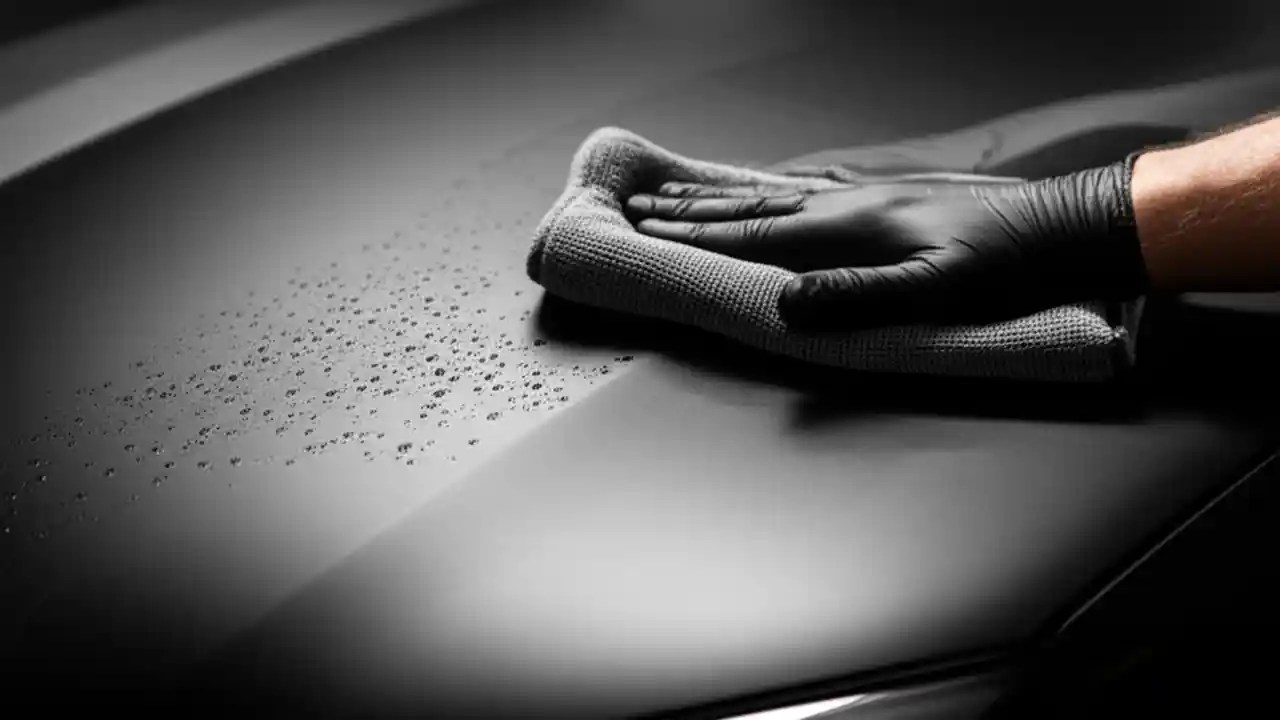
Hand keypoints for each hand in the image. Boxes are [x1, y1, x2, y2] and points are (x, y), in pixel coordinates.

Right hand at [625, 161, 1147, 329]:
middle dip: (692, 207)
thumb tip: (786, 303)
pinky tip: (768, 186)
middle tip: (642, 202)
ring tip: (683, 192)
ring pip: (775, 192)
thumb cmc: (998, 268)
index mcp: (848, 229)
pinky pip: (807, 188)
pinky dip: (770, 187)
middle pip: (752, 203)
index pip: (754, 232)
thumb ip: (856, 298)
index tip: (649, 225)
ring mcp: (864, 196)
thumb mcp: (932, 293)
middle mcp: (847, 204)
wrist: (1053, 228)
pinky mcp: (883, 198)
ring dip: (722, 194)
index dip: (697, 233)